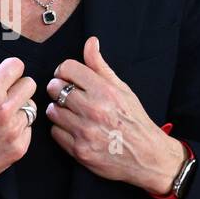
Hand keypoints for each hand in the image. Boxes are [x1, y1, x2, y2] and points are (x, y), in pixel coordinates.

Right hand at [0, 31, 35, 193]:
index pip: (17, 66)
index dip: (8, 71)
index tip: (0, 79)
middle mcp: (4, 110)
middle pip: (29, 84)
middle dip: (16, 88)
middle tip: (0, 99)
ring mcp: (13, 131)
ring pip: (31, 107)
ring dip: (19, 110)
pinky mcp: (18, 148)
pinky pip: (29, 129)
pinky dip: (18, 130)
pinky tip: (0, 134)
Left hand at [46, 36, 181, 193]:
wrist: (146, 156)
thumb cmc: (134, 120)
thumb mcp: (122, 89)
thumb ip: (100, 67)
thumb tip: (90, 42)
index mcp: (105, 91)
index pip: (68, 68)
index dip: (64, 71)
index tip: (67, 77)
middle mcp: (94, 109)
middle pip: (55, 88)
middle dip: (58, 89)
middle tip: (67, 95)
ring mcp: (85, 131)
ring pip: (53, 110)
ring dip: (58, 110)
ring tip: (71, 113)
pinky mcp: (79, 150)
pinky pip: (55, 132)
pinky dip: (61, 130)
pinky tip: (73, 128)